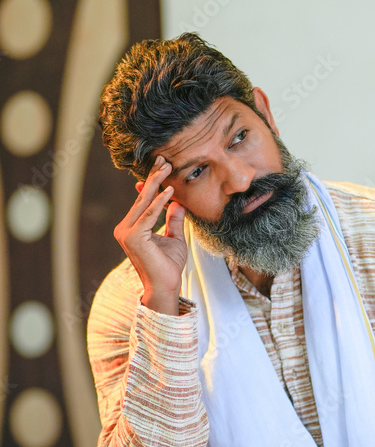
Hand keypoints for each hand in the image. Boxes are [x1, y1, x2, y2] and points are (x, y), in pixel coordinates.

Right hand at [113, 155, 186, 314]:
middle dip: (153, 177)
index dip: (151, 183)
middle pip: (141, 198)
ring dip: (156, 183)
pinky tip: (169, 190)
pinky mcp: (133, 237)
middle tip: (164, 159)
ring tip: (167, 168)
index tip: (162, 167)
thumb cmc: (169, 266)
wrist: (165, 286)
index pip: (142, 202)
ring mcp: (126, 232)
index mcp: (132, 228)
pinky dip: (160, 202)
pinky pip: (149, 215)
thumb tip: (178, 203)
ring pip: (144, 203)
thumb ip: (173, 220)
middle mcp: (125, 228)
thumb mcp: (175, 238)